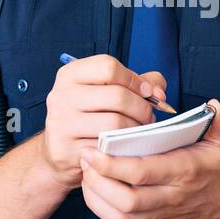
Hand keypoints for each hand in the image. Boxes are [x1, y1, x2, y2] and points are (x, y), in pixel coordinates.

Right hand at [39, 54, 167, 189]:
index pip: (108, 67)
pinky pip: (107, 147)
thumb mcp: (106, 92)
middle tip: (149, 116)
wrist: (59, 152)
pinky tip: (126, 145)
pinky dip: (123, 146)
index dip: (134, 79)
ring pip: (115, 122)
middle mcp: (61, 95)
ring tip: (140, 130)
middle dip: (142, 107)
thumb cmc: (89, 117)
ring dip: (136, 128)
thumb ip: (136, 83)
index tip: (148, 92)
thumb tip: (159, 89)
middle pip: (117, 95)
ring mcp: (61, 123)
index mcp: (70, 74)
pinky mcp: (66, 149)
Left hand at [77, 98, 219, 218]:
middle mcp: (170, 195)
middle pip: (126, 200)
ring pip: (120, 215)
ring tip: (86, 170)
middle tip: (84, 157)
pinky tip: (94, 186)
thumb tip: (214, 106)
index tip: (93, 149)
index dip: (112, 164)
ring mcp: (160, 210)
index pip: (142, 173)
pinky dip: (100, 207)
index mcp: (184, 171)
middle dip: (98, 180)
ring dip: (96, 195)